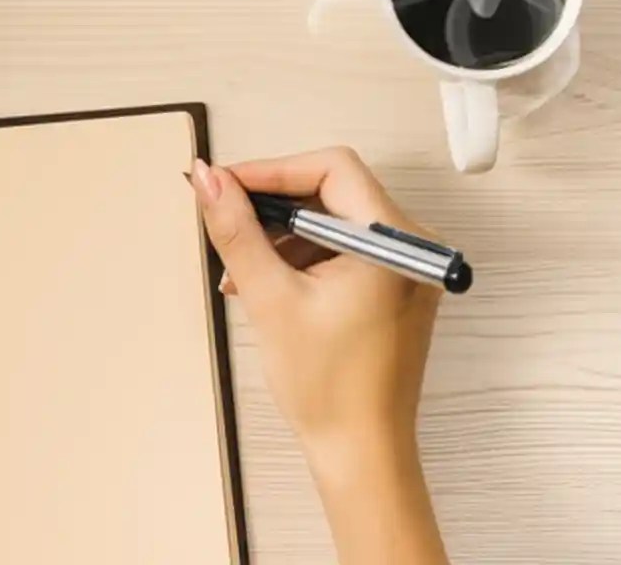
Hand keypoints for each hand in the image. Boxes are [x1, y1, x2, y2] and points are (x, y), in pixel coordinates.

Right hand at [190, 147, 448, 564]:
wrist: (360, 450)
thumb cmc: (328, 387)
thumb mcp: (270, 299)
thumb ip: (237, 231)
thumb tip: (209, 180)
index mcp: (394, 241)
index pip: (330, 169)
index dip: (270, 170)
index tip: (223, 185)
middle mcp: (411, 245)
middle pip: (332, 190)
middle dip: (272, 205)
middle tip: (225, 220)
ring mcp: (403, 266)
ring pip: (331, 220)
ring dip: (280, 235)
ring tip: (240, 272)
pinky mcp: (391, 286)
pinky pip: (340, 248)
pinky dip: (300, 257)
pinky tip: (265, 284)